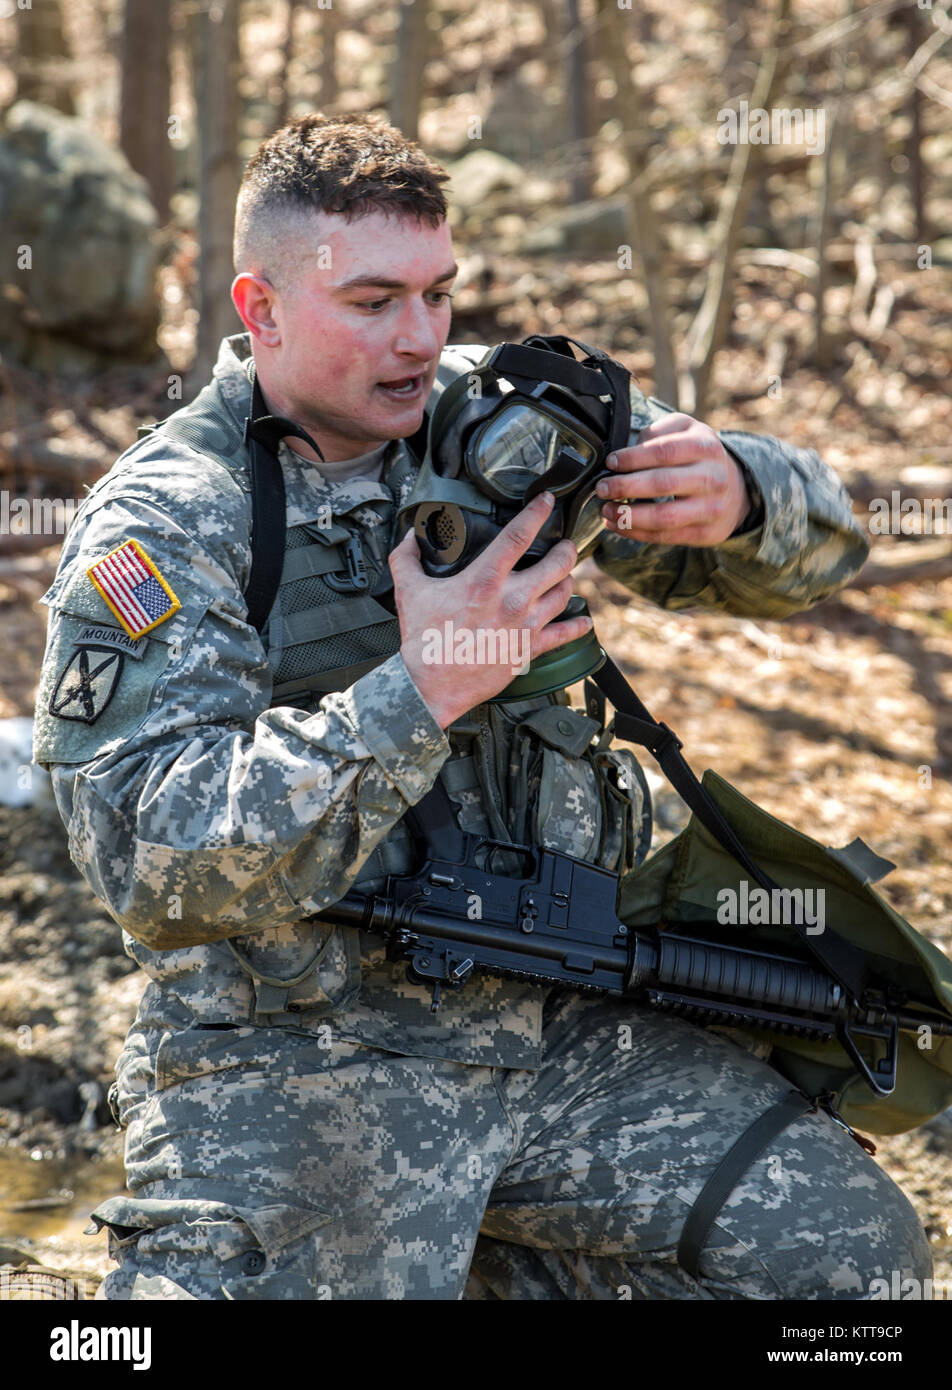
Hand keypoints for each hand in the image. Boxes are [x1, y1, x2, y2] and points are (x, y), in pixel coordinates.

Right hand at [391, 493, 591, 728]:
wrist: (431, 685)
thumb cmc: (423, 641)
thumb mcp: (409, 591)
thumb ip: (407, 558)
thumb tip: (409, 538)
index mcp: (484, 580)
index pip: (519, 535)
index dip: (537, 512)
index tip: (546, 500)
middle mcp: (512, 599)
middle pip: (557, 563)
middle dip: (566, 549)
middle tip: (565, 544)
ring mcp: (525, 625)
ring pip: (565, 593)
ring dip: (568, 581)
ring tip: (564, 576)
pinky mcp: (530, 649)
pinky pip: (565, 634)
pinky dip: (577, 626)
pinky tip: (582, 621)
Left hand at [595, 412, 751, 546]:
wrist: (736, 490)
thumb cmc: (699, 457)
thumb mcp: (687, 431)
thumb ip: (659, 431)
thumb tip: (627, 448)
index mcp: (705, 446)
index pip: (665, 451)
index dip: (633, 457)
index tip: (610, 462)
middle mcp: (712, 477)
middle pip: (663, 483)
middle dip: (626, 487)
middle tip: (602, 488)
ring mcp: (711, 508)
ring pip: (664, 517)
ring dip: (628, 516)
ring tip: (606, 511)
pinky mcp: (706, 533)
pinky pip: (666, 537)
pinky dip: (637, 533)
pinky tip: (617, 526)